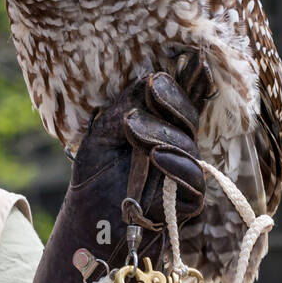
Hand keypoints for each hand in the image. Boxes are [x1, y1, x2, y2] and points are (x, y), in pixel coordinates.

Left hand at [70, 47, 214, 236]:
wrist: (88, 221)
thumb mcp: (103, 130)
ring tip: (132, 128)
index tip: (190, 61)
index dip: (191, 79)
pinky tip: (156, 156)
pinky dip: (178, 165)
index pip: (182, 99)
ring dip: (162, 133)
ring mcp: (185, 172)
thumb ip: (128, 104)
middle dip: (170, 102)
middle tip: (151, 92)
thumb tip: (153, 78)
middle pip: (189, 118)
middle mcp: (178, 145)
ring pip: (188, 145)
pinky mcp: (188, 201)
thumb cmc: (96, 176)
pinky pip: (194, 180)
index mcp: (161, 125)